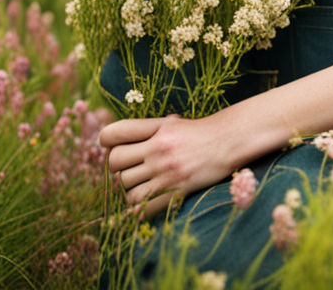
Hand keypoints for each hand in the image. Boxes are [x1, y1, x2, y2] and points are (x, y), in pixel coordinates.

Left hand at [98, 113, 236, 216]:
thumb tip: (115, 140)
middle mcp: (158, 149)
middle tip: (127, 169)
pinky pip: (143, 208)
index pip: (115, 133)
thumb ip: (145, 129)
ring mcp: (166, 172)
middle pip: (115, 162)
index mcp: (156, 128)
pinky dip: (137, 210)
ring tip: (138, 185)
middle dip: (115, 168)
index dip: (105, 140)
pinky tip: (143, 204)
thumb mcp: (171, 122)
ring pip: (125, 187)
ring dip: (127, 189)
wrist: (227, 142)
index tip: (109, 145)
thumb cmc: (196, 133)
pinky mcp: (175, 192)